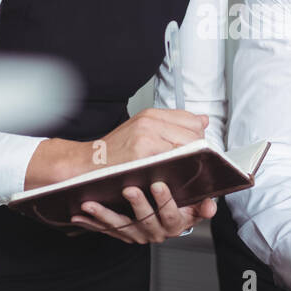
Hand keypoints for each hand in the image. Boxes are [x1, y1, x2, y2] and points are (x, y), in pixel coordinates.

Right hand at [24, 108, 208, 189]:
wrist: (87, 165)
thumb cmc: (114, 153)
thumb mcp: (142, 131)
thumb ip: (173, 125)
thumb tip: (203, 121)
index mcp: (151, 115)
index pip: (192, 120)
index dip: (198, 136)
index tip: (195, 149)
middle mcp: (150, 122)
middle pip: (194, 133)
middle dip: (198, 150)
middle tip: (189, 163)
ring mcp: (147, 137)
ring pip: (189, 146)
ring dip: (192, 160)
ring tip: (183, 169)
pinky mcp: (144, 154)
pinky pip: (176, 158)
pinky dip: (181, 168)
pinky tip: (175, 174)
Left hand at [69, 183, 217, 243]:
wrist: (165, 219)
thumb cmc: (180, 206)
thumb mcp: (195, 207)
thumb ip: (203, 204)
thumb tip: (210, 205)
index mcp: (174, 223)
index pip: (172, 214)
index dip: (166, 201)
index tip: (159, 184)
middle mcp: (155, 231)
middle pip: (146, 220)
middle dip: (137, 204)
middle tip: (129, 188)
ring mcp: (136, 233)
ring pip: (120, 226)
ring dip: (104, 215)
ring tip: (91, 203)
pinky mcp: (121, 233)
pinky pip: (105, 229)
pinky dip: (90, 223)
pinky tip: (77, 215)